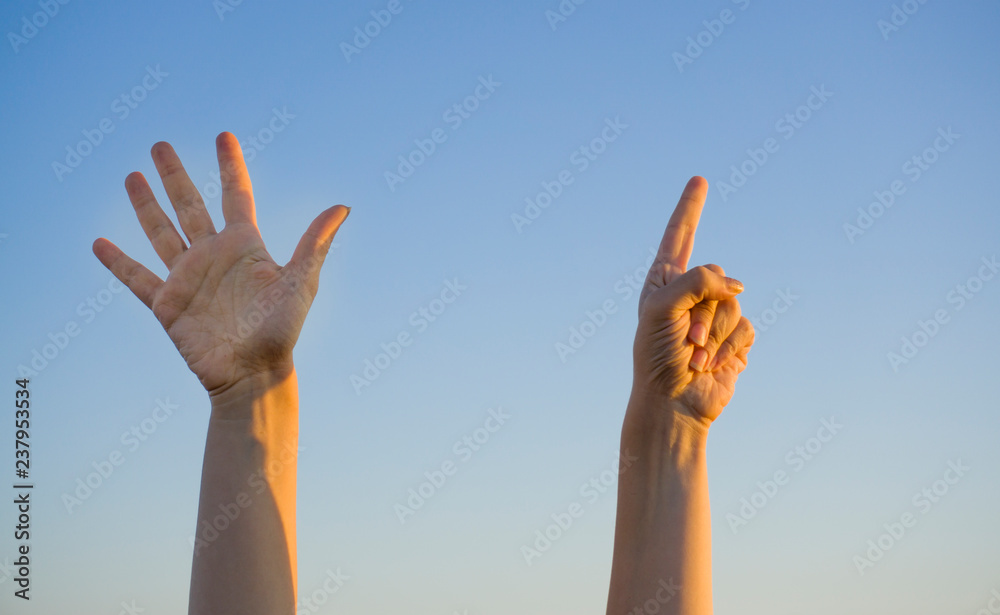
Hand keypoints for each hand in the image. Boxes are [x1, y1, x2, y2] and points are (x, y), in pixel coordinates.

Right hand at [92, 132, 349, 398]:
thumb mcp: (300, 282)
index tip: (225, 136)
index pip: (236, 195)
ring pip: (161, 232)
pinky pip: (137, 278)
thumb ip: (315, 243)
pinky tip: (99, 243)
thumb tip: (342, 206)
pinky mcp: (167, 304)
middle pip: (189, 205)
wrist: (252, 374)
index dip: (230, 166)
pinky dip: (118, 262)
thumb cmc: (281, 331)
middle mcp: (214, 257)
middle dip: (175, 175)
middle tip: (160, 144)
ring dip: (145, 206)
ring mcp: (188, 279)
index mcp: (245, 246)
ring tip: (132, 176)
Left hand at [632, 176, 753, 425]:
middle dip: (703, 310)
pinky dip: (731, 347)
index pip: (679, 235)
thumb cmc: (656, 356)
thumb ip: (698, 280)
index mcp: (663, 282)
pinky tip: (714, 366)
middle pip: (716, 276)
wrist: (673, 404)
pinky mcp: (734, 339)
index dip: (690, 207)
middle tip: (684, 339)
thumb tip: (736, 285)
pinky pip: (748, 327)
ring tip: (695, 356)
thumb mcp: (662, 307)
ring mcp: (713, 316)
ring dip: (715, 333)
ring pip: (734, 303)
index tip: (699, 179)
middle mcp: (689, 294)